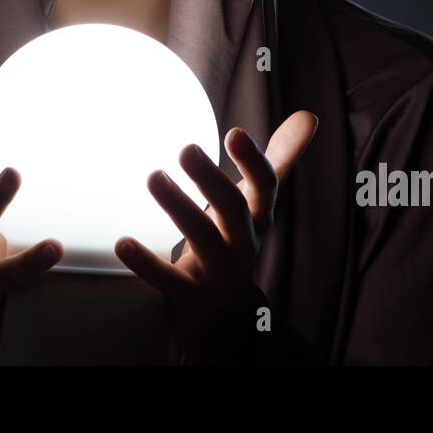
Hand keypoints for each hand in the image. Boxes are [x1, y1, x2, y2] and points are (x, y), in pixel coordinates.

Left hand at [114, 111, 317, 349]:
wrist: (224, 317)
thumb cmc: (235, 241)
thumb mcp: (257, 204)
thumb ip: (277, 160)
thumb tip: (308, 115)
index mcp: (258, 218)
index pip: (266, 187)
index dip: (253, 161)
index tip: (234, 133)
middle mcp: (243, 244)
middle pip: (234, 210)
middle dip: (212, 180)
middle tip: (186, 149)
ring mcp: (217, 273)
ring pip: (202, 239)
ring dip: (179, 207)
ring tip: (153, 176)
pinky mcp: (189, 297)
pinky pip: (168, 280)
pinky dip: (146, 264)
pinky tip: (123, 242)